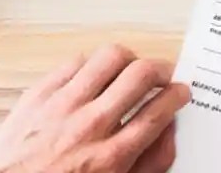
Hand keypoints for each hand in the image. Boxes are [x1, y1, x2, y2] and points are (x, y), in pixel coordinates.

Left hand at [0, 45, 189, 172]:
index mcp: (111, 156)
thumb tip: (168, 132)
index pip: (158, 111)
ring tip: (132, 67)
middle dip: (161, 70)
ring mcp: (63, 105)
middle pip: (140, 75)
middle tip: (163, 75)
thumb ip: (150, 163)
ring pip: (109, 57)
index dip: (177, 96)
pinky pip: (75, 61)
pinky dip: (92, 64)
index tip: (180, 92)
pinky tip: (95, 74)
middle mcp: (90, 125)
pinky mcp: (40, 92)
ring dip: (129, 59)